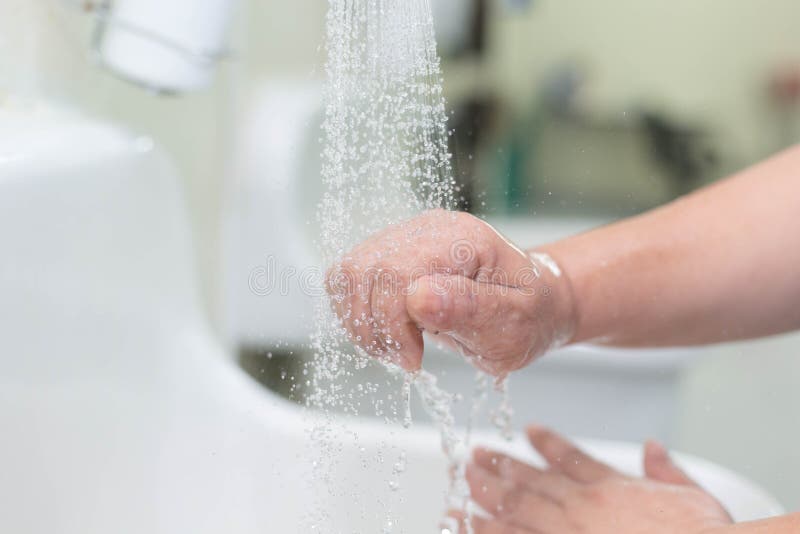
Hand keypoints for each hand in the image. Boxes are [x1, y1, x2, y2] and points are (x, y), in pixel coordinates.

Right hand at [326, 210, 574, 375]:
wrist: (533, 303)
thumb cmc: (528, 316)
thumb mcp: (513, 325)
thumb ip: (470, 309)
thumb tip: (418, 296)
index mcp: (462, 240)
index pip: (396, 272)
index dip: (394, 324)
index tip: (415, 358)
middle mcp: (429, 229)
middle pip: (364, 271)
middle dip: (376, 328)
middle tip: (407, 357)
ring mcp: (406, 237)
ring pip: (347, 273)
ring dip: (361, 322)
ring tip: (397, 347)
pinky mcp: (391, 252)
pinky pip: (347, 277)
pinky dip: (355, 312)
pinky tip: (386, 332)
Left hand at [452, 426, 732, 533]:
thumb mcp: (696, 497)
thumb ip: (667, 471)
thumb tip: (653, 446)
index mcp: (612, 488)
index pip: (571, 458)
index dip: (547, 443)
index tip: (527, 430)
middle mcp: (582, 507)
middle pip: (531, 481)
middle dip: (499, 467)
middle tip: (474, 455)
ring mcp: (567, 533)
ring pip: (516, 508)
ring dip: (485, 494)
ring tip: (462, 483)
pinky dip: (491, 530)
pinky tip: (469, 522)